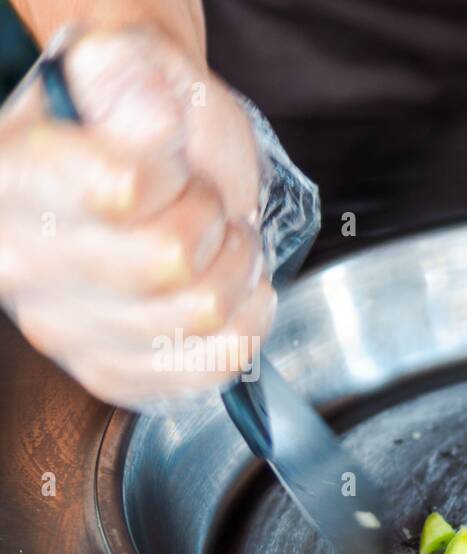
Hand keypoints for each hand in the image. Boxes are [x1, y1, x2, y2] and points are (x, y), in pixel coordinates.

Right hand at [0, 28, 273, 407]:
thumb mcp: (139, 67)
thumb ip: (129, 73)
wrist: (162, 167)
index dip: (173, 172)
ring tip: (218, 244)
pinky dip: (242, 326)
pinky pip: (206, 368)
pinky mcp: (109, 372)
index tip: (169, 156)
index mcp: (11, 175)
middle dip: (210, 221)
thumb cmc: (147, 120)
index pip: (121, 192)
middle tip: (202, 202)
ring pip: (198, 314)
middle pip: (167, 261)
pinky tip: (229, 292)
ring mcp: (59, 326)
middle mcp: (18, 258)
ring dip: (235, 272)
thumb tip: (148, 118)